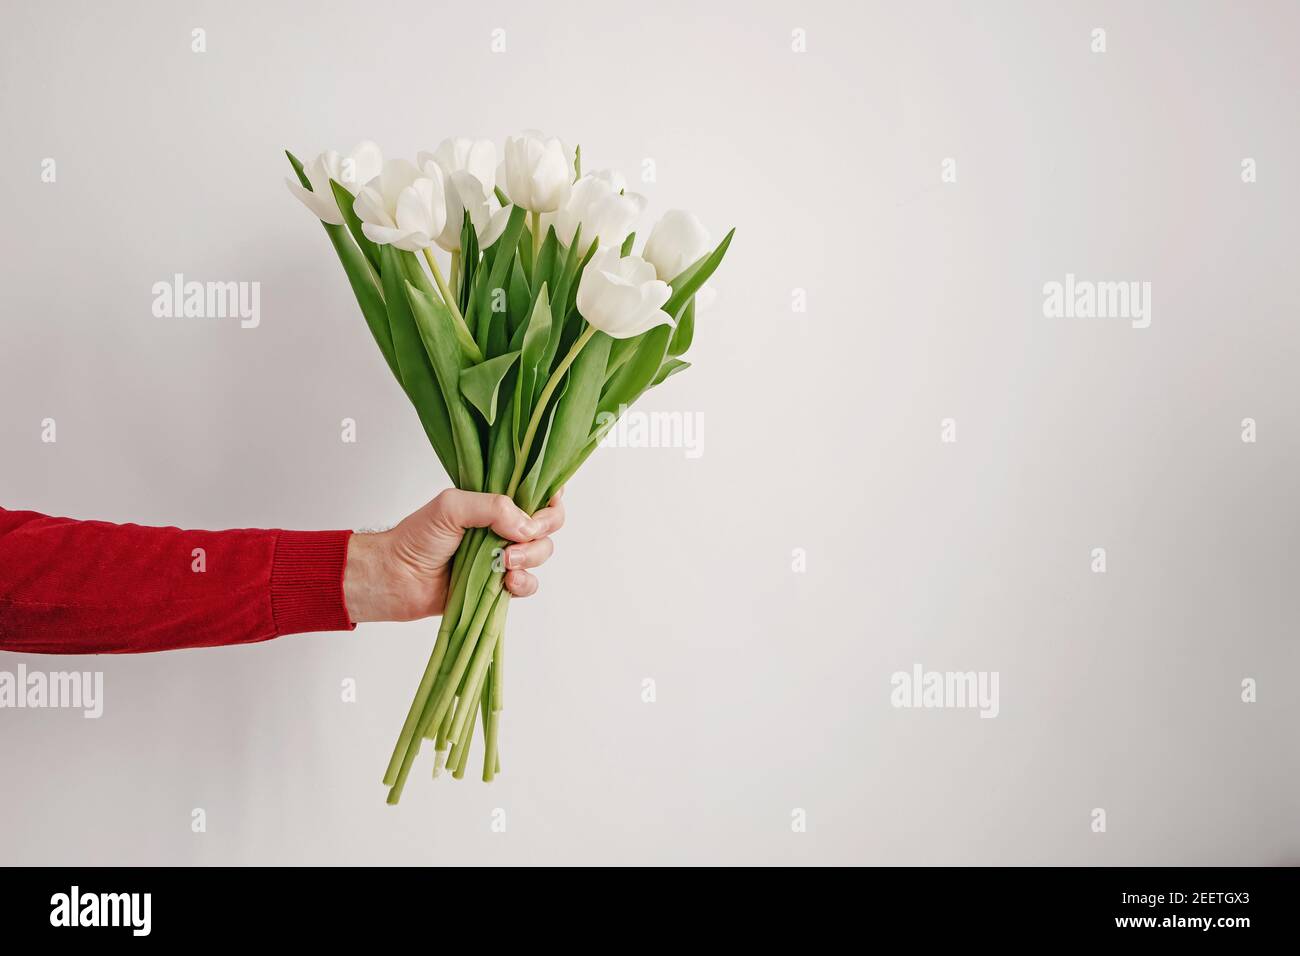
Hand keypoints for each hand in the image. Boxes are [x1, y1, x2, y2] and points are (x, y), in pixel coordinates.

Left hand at [343, 488, 564, 622]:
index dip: (550, 496)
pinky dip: (524, 584)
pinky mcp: (501, 585)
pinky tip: (506, 583)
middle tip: (517, 540)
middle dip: (542, 530)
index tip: (544, 504)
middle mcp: (505, 526)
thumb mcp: (452, 505)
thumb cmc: (417, 537)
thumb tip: (527, 528)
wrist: (397, 578)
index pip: (538, 491)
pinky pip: (529, 585)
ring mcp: (505, 555)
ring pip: (542, 553)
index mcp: (496, 501)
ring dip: (531, 558)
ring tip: (504, 564)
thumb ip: (493, 507)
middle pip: (549, 523)